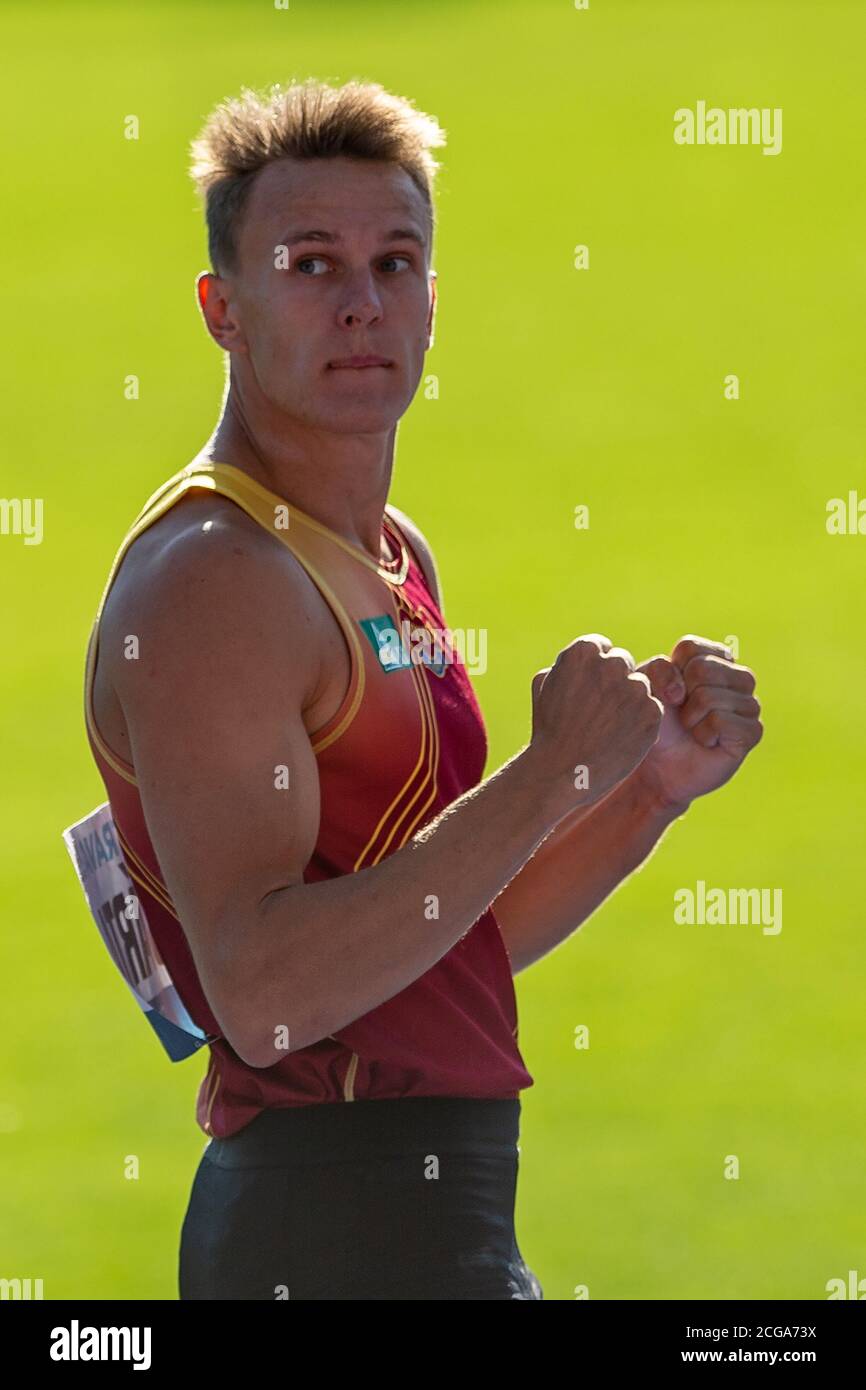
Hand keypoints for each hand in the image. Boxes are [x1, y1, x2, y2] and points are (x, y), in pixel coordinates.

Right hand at [529, 632, 663, 816]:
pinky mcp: (652, 711)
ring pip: (639, 687)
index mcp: (583, 651)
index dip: (594, 673)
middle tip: (598, 714)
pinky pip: (652, 710)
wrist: (560, 772)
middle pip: (623, 664)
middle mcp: (611, 663)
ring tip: (606, 730)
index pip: (601, 648)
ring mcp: (634, 687)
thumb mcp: (543, 687)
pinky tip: (619, 740)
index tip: (586, 694)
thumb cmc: (548, 731)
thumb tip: (586, 660)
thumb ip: (566, 665)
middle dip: (614, 684)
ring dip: (629, 704)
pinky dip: (640, 724)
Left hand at [630, 635, 762, 814]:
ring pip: (709, 696)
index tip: (670, 693)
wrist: (662, 766)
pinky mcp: (753, 731)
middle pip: (702, 669)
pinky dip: (703, 734)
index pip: (690, 648)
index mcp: (716, 658)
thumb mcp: (647, 688)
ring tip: (693, 728)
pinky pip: (721, 721)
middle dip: (680, 696)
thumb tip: (681, 691)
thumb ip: (658, 670)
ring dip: (690, 718)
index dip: (670, 674)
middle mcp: (739, 677)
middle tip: (683, 715)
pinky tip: (706, 741)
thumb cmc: (658, 723)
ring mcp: (750, 703)